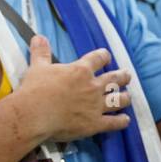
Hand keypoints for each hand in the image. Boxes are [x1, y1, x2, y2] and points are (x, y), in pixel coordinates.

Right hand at [18, 36, 132, 141]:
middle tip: (126, 75)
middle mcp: (92, 87)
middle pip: (115, 79)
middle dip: (122, 76)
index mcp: (80, 70)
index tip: (105, 56)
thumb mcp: (37, 66)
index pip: (98, 58)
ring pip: (119, 100)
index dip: (103, 56)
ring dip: (125, 97)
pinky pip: (114, 122)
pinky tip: (125, 120)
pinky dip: (121, 121)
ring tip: (127, 96)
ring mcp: (96, 106)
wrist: (33, 114)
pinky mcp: (95, 124)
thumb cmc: (34, 89)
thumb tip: (39, 37)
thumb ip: (41, 52)